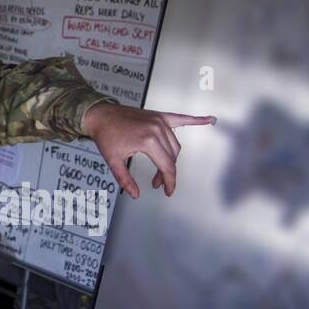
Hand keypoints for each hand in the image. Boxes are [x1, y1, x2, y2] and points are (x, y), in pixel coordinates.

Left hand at [81, 103, 215, 198]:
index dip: (170, 182)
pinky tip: (209, 120)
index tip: (168, 192)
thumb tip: (136, 194)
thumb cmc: (105, 135)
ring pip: (175, 145)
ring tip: (161, 172)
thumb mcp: (113, 161)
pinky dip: (195, 120)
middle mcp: (157, 129)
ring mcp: (159, 120)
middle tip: (156, 183)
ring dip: (172, 159)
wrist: (99, 114)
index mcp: (147, 140)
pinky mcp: (158, 115)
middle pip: (172, 157)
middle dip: (167, 173)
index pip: (167, 166)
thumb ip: (125, 179)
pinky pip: (180, 118)